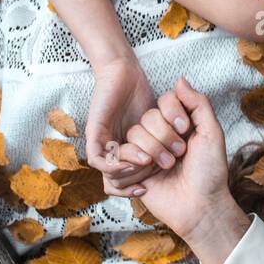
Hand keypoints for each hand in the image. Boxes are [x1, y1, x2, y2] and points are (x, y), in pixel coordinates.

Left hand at [87, 55, 162, 192]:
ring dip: (129, 171)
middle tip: (158, 167)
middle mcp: (113, 152)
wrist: (124, 76)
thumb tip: (170, 163)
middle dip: (139, 178)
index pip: (127, 182)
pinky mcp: (94, 134)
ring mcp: (101, 144)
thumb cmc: (141, 98)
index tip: (154, 185)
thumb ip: (159, 144)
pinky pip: (97, 160)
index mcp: (127, 153)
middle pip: (119, 182)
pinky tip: (129, 161)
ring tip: (146, 160)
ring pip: (109, 173)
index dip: (136, 188)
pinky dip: (112, 165)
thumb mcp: (156, 127)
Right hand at [116, 77, 233, 239]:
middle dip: (163, 137)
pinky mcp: (131, 172)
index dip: (172, 114)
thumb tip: (180, 80)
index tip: (186, 131)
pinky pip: (118, 159)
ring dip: (150, 152)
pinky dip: (134, 167)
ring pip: (131, 136)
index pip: (163, 103)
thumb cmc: (209, 171)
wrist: (199, 206)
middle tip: (179, 156)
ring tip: (167, 168)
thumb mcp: (211, 133)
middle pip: (145, 119)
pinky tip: (150, 179)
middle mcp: (159, 137)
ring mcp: (144, 154)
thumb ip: (198, 104)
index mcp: (177, 126)